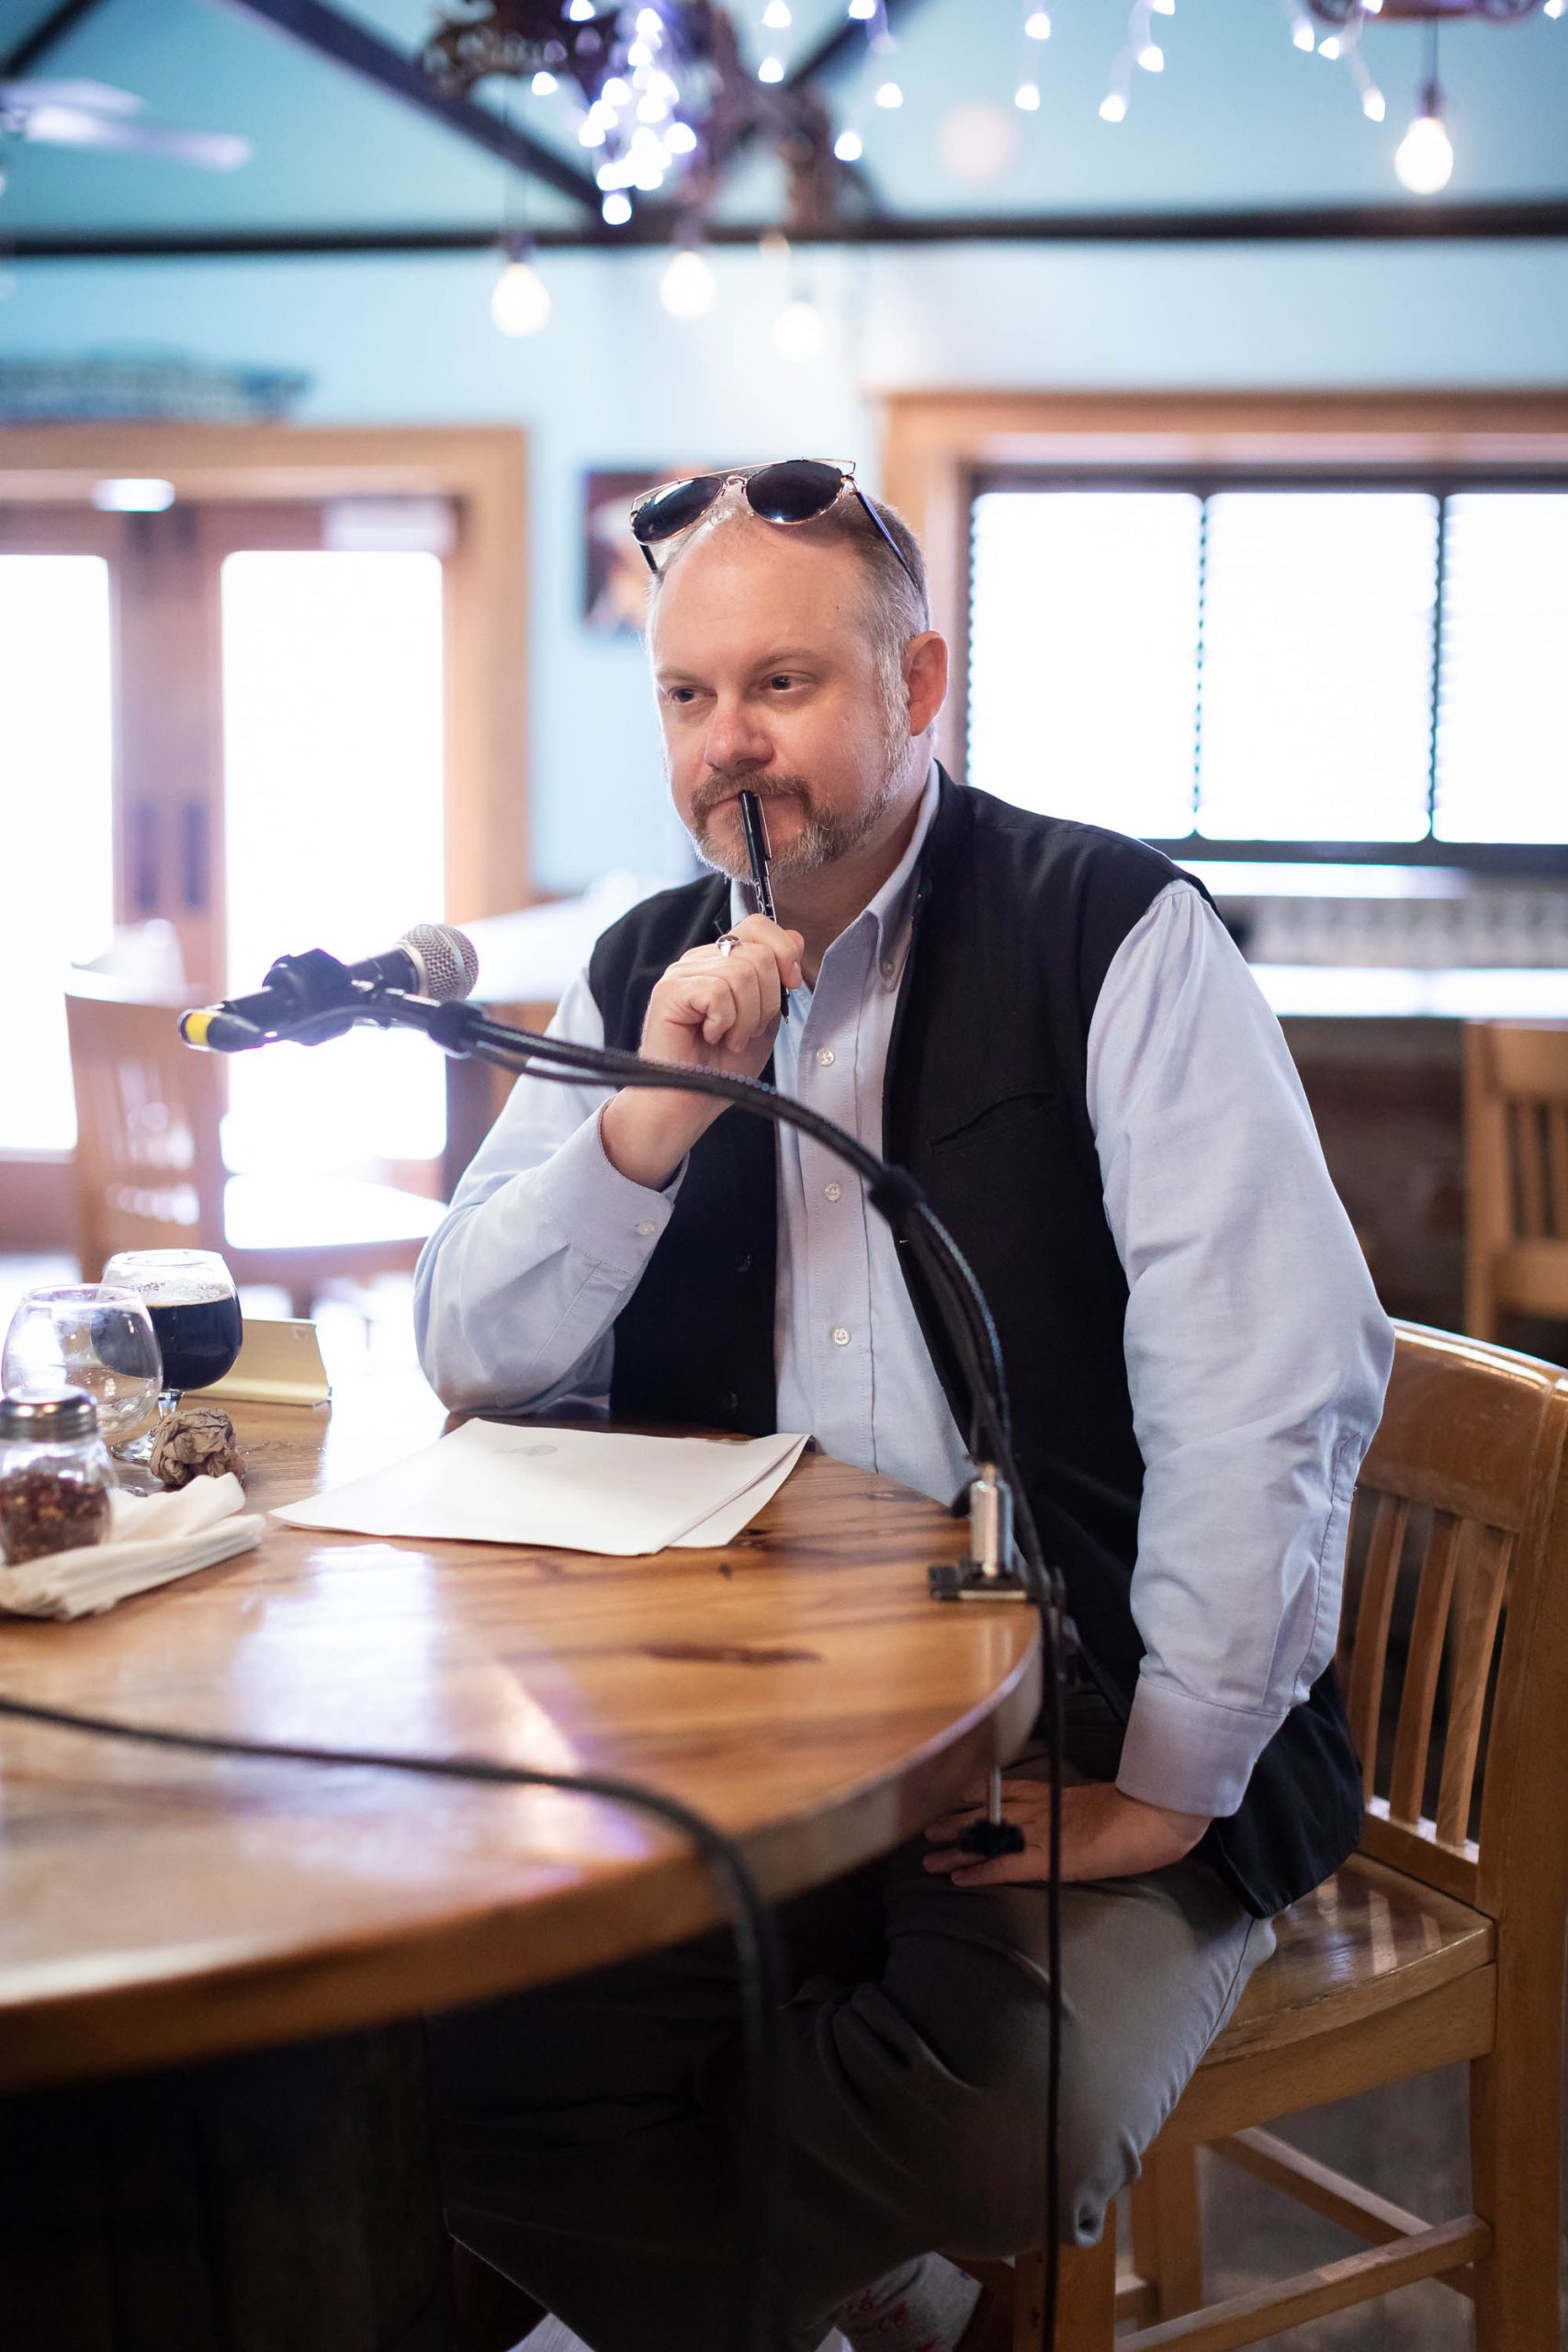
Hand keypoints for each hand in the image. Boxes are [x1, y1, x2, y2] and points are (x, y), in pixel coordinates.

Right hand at [600, 915, 803, 1189]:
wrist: (689, 1102)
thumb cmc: (721, 1067)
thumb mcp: (764, 1019)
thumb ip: (778, 980)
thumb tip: (797, 937)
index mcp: (720, 961)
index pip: (757, 925)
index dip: (784, 952)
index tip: (792, 985)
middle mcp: (698, 960)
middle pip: (758, 953)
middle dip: (766, 1001)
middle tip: (745, 1031)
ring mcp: (681, 973)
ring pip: (742, 974)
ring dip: (745, 1018)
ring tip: (727, 1038)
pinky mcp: (670, 991)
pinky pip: (719, 993)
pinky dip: (725, 1023)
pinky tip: (710, 1037)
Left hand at [922, 1777, 1211, 1889]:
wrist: (1155, 1815)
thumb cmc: (1137, 1809)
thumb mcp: (1097, 1801)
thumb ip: (1072, 1805)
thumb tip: (1065, 1813)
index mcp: (1051, 1792)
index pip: (1001, 1791)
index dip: (971, 1797)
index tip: (946, 1799)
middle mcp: (1039, 1808)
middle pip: (985, 1810)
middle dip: (954, 1820)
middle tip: (926, 1828)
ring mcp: (1042, 1832)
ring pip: (987, 1836)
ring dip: (955, 1847)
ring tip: (928, 1858)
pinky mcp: (1050, 1859)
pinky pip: (1005, 1865)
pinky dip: (978, 1871)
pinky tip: (958, 1878)